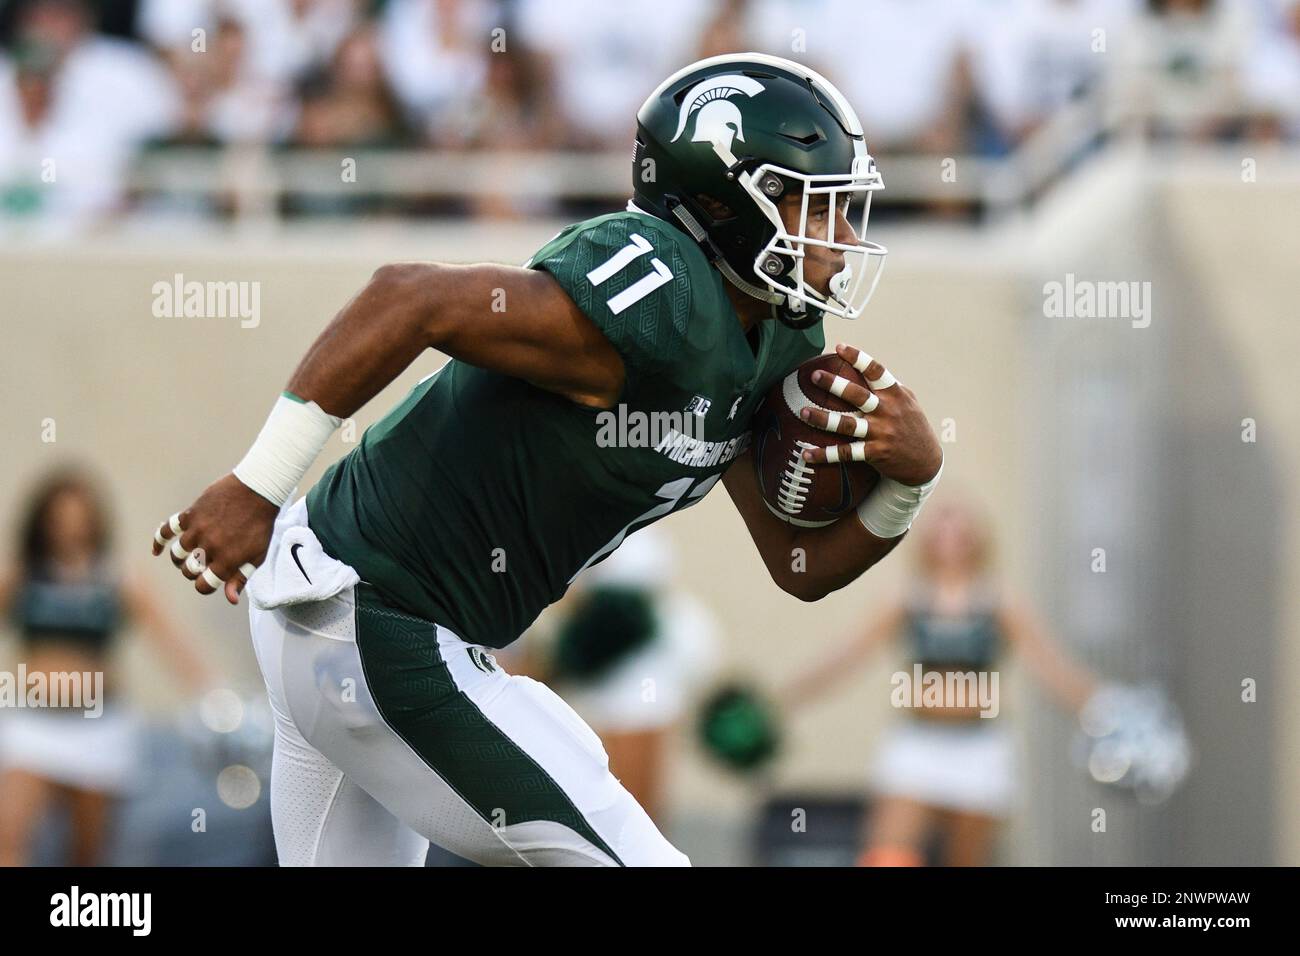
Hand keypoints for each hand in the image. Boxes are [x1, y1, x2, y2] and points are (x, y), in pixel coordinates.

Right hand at [151, 473, 278, 603]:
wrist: (258, 490)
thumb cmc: (260, 525)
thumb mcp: (257, 554)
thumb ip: (241, 577)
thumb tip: (231, 600)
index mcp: (227, 560)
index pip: (204, 585)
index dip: (204, 586)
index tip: (208, 581)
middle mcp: (210, 547)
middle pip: (188, 571)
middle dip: (193, 572)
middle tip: (200, 566)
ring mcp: (198, 530)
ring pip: (177, 553)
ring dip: (180, 558)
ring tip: (187, 556)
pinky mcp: (191, 514)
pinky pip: (167, 529)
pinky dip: (158, 540)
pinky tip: (156, 550)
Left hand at [798, 343, 942, 485]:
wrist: (926, 462)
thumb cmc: (912, 426)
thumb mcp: (907, 401)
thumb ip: (887, 386)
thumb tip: (863, 367)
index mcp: (896, 395)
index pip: (876, 371)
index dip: (858, 357)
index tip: (840, 347)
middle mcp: (888, 412)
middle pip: (857, 395)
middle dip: (834, 384)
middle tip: (814, 375)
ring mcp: (881, 433)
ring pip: (847, 424)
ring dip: (822, 419)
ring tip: (803, 412)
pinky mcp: (875, 453)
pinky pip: (845, 453)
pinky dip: (824, 454)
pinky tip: (806, 454)